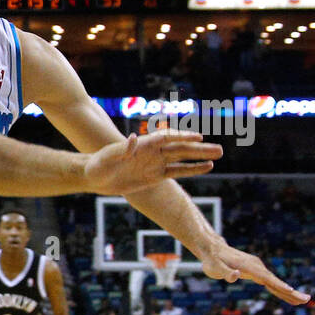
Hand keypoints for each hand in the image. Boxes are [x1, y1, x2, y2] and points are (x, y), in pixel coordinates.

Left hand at [84, 131, 220, 195]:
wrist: (94, 177)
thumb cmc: (98, 165)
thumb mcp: (107, 158)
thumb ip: (121, 149)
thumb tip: (133, 138)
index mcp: (143, 144)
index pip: (167, 138)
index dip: (182, 137)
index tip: (198, 137)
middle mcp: (153, 151)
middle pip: (180, 147)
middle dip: (199, 148)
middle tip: (220, 149)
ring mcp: (156, 163)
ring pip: (183, 158)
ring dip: (200, 156)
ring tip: (219, 154)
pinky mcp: (156, 176)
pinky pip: (177, 171)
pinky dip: (192, 169)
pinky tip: (207, 166)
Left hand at [197, 238, 309, 305]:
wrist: (213, 249)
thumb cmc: (212, 260)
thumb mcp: (214, 268)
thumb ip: (225, 272)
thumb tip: (237, 275)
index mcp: (248, 267)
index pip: (266, 278)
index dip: (277, 285)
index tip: (290, 291)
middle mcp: (256, 266)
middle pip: (275, 281)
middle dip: (290, 291)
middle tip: (306, 299)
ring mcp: (257, 268)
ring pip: (275, 282)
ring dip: (289, 292)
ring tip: (303, 300)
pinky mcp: (256, 271)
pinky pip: (270, 282)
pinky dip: (280, 289)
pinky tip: (288, 294)